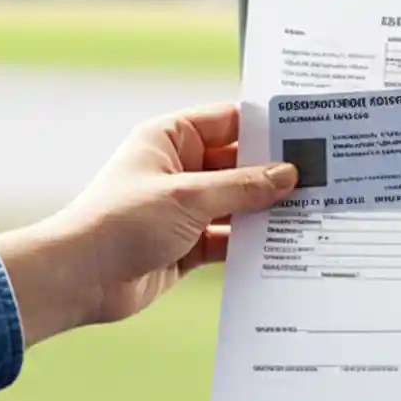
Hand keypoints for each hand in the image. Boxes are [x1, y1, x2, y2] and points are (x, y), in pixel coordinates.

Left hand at [0, 102, 297, 345]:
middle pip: (240, 165)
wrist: (79, 279)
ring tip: (312, 211)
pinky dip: (252, 242)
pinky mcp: (188, 244)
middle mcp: (180, 169)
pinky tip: (284, 246)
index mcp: (171, 139)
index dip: (267, 126)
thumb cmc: (119, 223)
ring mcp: (185, 208)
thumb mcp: (189, 197)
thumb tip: (287, 175)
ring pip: (238, 203)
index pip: (230, 121)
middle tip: (322, 177)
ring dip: (267, 210)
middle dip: (275, 174)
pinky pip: (230, 237)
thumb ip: (242, 187)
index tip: (308, 131)